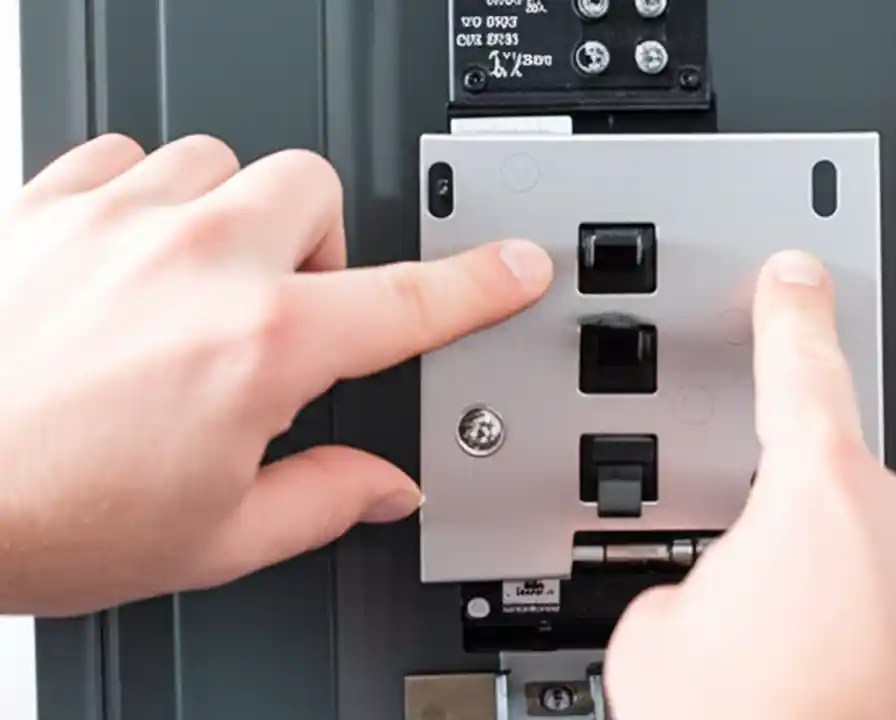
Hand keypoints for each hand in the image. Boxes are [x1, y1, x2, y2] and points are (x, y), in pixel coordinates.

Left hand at [0, 134, 552, 615]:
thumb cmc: (37, 517)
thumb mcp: (213, 539)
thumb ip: (322, 502)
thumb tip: (381, 490)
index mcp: (260, 348)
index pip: (411, 301)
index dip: (480, 284)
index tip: (515, 265)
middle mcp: (197, 262)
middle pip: (315, 189)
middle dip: (319, 245)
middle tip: (286, 310)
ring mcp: (116, 220)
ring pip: (222, 159)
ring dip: (232, 215)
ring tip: (199, 286)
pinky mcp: (42, 202)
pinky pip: (125, 153)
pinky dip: (146, 193)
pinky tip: (129, 253)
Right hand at [605, 252, 895, 719]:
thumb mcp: (656, 651)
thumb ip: (684, 585)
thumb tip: (708, 598)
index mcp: (823, 498)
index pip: (797, 367)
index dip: (788, 315)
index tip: (797, 277)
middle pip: (852, 510)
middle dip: (817, 562)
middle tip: (781, 644)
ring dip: (880, 621)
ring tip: (836, 695)